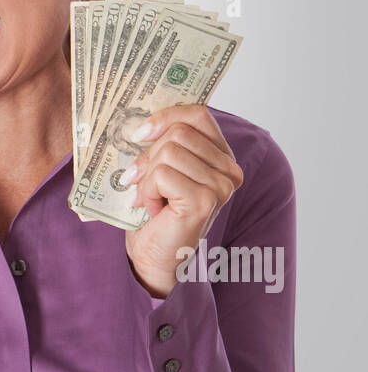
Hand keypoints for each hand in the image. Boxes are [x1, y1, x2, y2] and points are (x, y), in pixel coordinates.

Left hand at [122, 104, 243, 298]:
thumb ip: (164, 141)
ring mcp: (220, 186)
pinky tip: (153, 208)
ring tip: (151, 197)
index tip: (141, 133)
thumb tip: (143, 122)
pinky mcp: (204, 201)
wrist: (153, 257)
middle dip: (150, 154)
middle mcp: (229, 171)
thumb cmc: (156, 212)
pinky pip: (162, 174)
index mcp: (222, 157)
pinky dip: (147, 190)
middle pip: (179, 132)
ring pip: (169, 151)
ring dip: (148, 176)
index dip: (166, 116)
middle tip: (143, 180)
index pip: (198, 114)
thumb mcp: (161, 166)